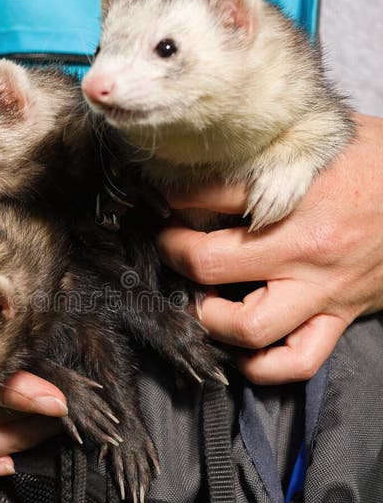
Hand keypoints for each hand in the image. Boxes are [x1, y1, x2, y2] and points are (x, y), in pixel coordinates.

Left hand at [156, 115, 382, 383]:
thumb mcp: (329, 136)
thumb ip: (276, 146)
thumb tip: (222, 150)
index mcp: (302, 191)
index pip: (212, 194)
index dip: (174, 196)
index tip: (162, 197)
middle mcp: (307, 246)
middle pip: (212, 262)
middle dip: (175, 254)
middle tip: (169, 244)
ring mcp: (324, 288)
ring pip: (248, 325)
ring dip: (210, 317)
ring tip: (200, 298)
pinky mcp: (341, 315)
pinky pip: (298, 360)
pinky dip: (264, 366)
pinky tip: (243, 352)